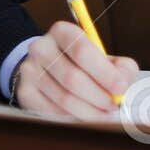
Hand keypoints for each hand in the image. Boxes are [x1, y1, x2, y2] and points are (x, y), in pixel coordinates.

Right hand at [12, 21, 138, 119]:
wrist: (46, 65)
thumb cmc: (80, 62)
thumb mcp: (101, 55)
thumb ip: (120, 66)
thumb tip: (124, 82)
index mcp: (62, 32)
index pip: (82, 51)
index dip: (104, 73)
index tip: (120, 88)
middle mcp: (41, 48)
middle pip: (72, 78)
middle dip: (98, 96)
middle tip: (113, 105)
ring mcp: (29, 71)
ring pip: (63, 99)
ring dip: (89, 112)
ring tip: (102, 113)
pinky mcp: (25, 92)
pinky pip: (52, 112)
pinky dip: (73, 118)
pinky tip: (84, 115)